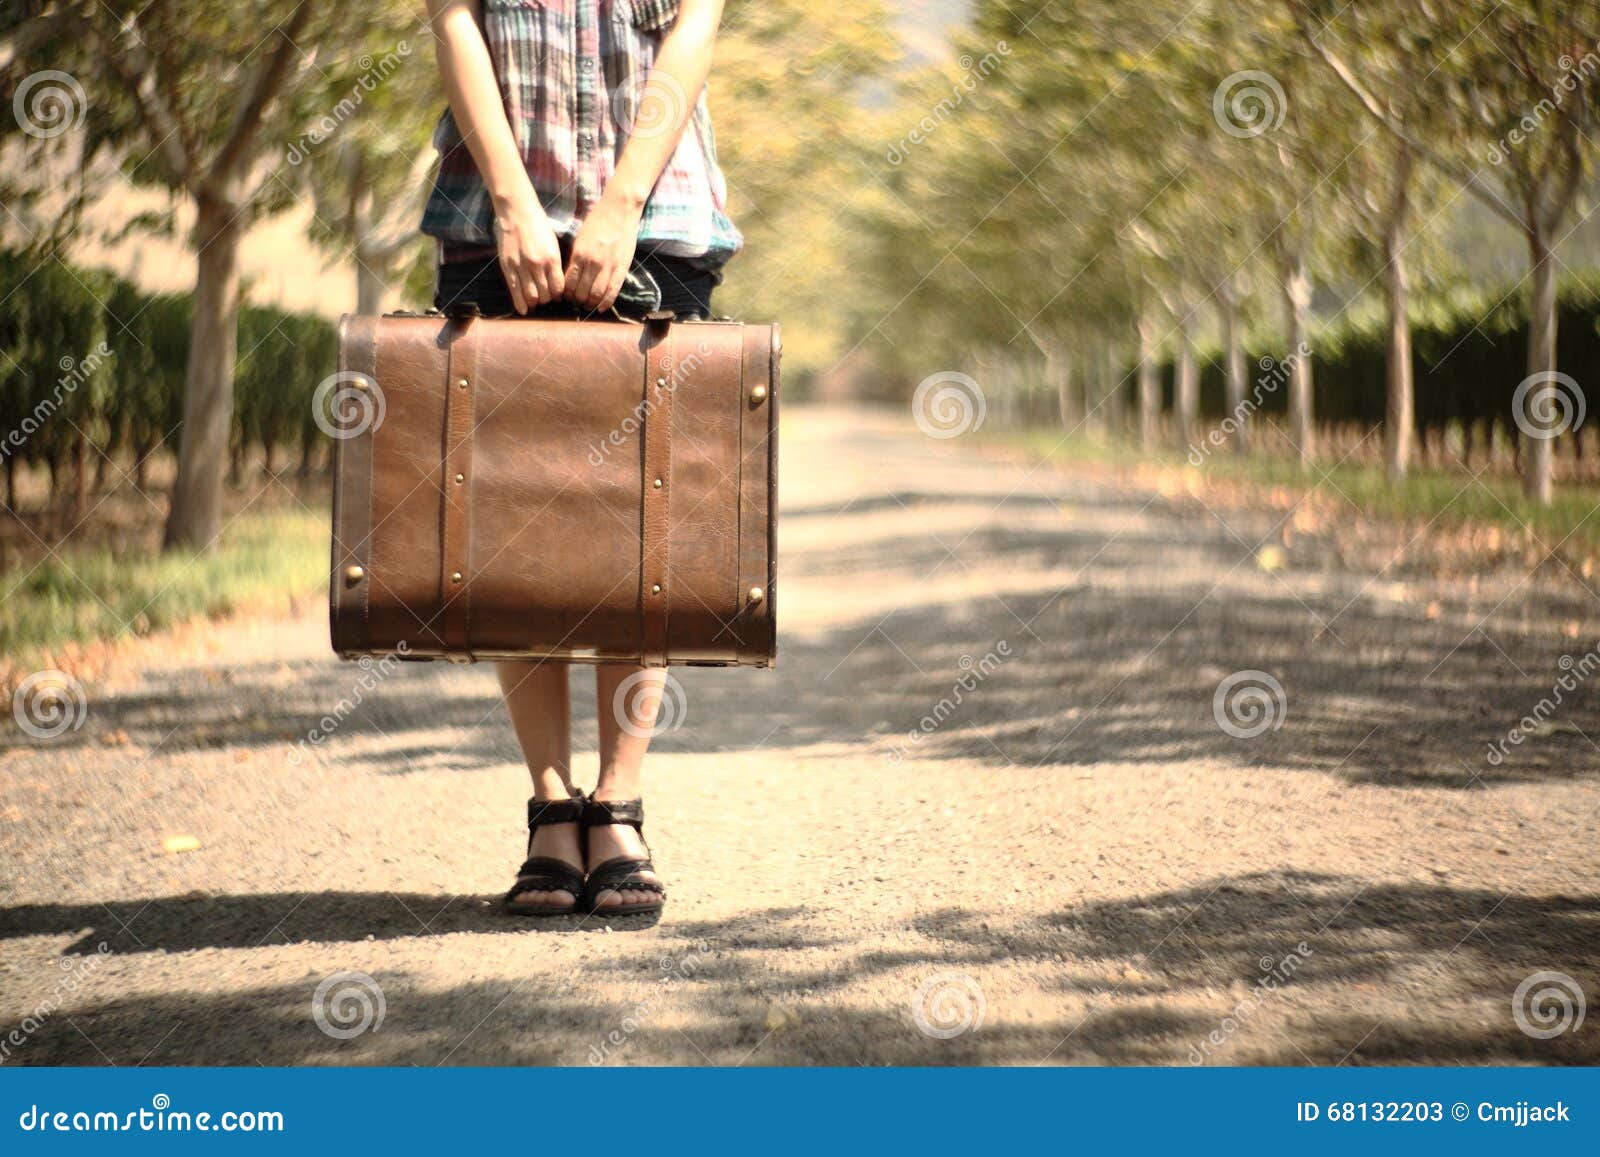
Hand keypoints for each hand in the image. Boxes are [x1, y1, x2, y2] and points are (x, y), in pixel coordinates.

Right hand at [493, 191, 563, 313]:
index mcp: (552, 258)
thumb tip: (558, 283)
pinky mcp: (507, 266)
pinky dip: (520, 303)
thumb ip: (555, 263)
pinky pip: (514, 291)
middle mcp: (537, 264)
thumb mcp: (553, 243)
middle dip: (547, 299)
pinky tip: (523, 310)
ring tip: (535, 300)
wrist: (516, 211)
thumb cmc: (537, 224)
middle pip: (545, 294)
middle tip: (546, 298)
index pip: (558, 287)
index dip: (559, 295)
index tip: (557, 295)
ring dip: (534, 302)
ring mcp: (521, 266)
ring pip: (530, 296)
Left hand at [565, 196, 642, 312]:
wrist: (619, 211)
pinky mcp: (621, 268)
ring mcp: (608, 266)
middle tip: (577, 303)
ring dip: (591, 303)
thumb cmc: (598, 221)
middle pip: (581, 291)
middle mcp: (592, 262)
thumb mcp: (581, 238)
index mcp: (579, 254)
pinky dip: (606, 303)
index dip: (566, 292)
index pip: (569, 281)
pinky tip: (601, 308)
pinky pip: (613, 291)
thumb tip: (572, 275)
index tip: (566, 296)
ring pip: (596, 294)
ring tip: (588, 306)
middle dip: (577, 300)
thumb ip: (576, 257)